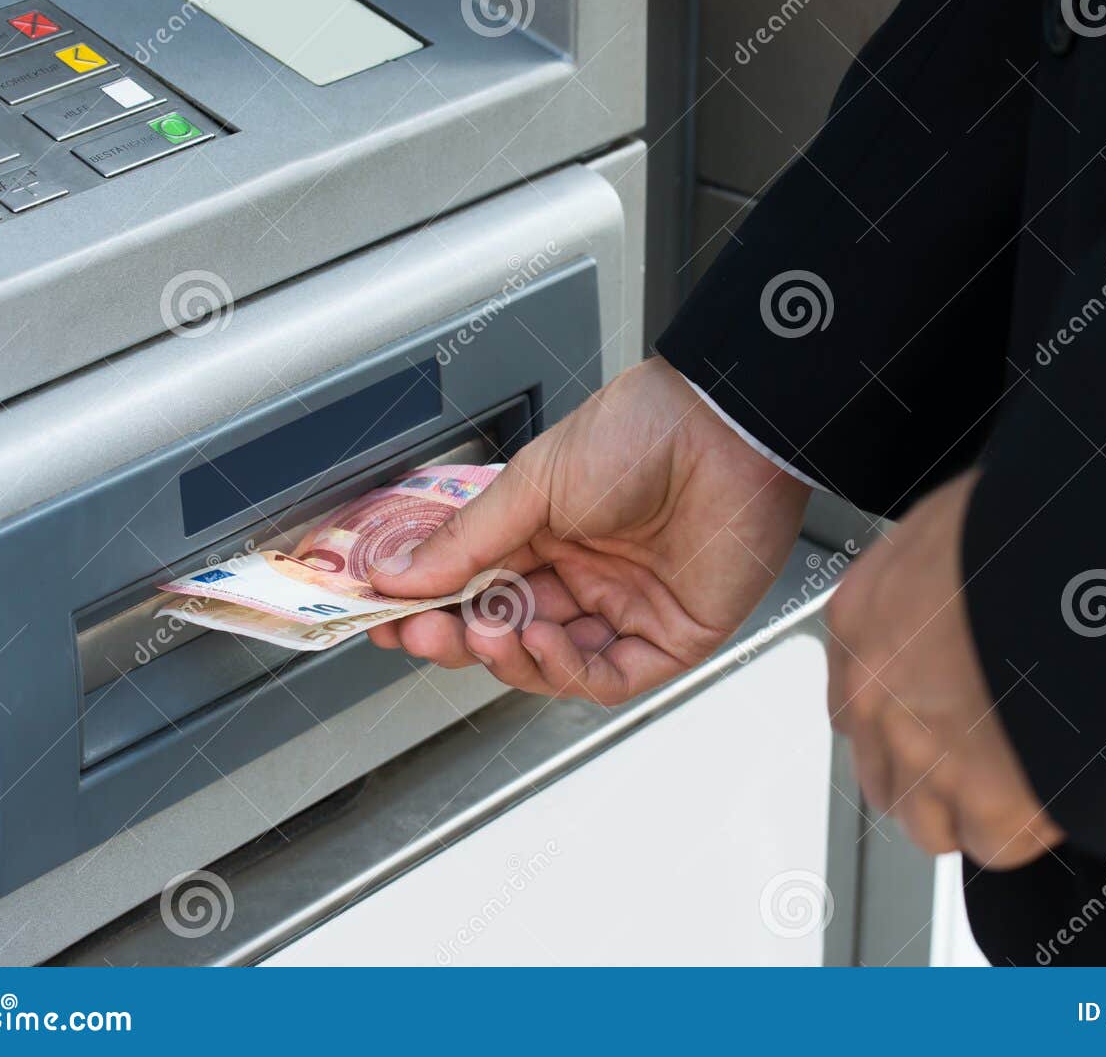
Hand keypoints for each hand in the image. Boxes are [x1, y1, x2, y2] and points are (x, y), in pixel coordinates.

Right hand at [367, 357, 810, 702]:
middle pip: (508, 632)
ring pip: (552, 664)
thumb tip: (398, 576)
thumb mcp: (534, 484)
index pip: (476, 587)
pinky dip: (567, 670)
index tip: (383, 617)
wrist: (722, 429)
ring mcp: (627, 608)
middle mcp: (586, 575)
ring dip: (509, 657)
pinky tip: (541, 641)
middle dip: (458, 639)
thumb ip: (467, 540)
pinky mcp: (671, 637)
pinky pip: (607, 676)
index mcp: (549, 533)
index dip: (431, 608)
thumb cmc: (640, 433)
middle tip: (419, 633)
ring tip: (483, 632)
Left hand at [826, 467, 1063, 867]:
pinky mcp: (990, 794)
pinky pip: (997, 844)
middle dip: (934, 775)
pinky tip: (1059, 786)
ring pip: (930, 823)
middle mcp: (875, 692)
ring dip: (976, 810)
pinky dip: (1029, 827)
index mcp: (860, 618)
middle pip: (885, 776)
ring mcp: (926, 749)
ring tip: (1030, 774)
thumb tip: (956, 603)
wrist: (1095, 545)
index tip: (941, 720)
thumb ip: (933, 582)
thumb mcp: (955, 528)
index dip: (906, 721)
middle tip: (991, 752)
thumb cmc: (1031, 521)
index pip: (855, 706)